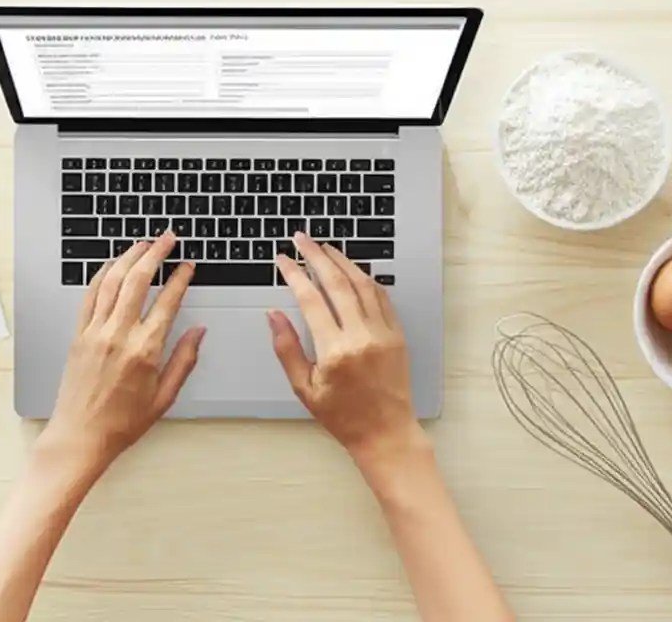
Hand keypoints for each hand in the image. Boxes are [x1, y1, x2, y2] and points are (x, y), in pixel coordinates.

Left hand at [40, 232, 204, 467]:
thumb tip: (199, 331)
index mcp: (145, 350)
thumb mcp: (165, 396)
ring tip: (142, 243)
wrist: (81, 436)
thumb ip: (185, 359)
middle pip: (137, 280)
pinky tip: (111, 265)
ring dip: (128, 256)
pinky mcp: (78, 335)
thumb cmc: (122, 423)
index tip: (188, 266)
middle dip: (155, 253)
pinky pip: (90, 296)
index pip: (167, 301)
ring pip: (111, 281)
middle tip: (167, 238)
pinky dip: (101, 275)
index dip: (180, 278)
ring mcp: (95, 332)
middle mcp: (118, 335)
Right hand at [269, 232, 423, 466]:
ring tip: (325, 248)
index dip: (294, 274)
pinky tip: (352, 270)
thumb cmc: (343, 416)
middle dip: (317, 256)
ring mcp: (383, 333)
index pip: (311, 299)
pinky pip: (381, 297)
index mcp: (335, 351)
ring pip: (362, 284)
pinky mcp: (397, 334)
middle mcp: (362, 337)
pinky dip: (365, 278)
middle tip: (302, 239)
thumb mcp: (304, 387)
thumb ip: (286, 348)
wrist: (385, 432)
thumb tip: (273, 315)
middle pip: (337, 282)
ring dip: (342, 261)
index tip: (283, 260)